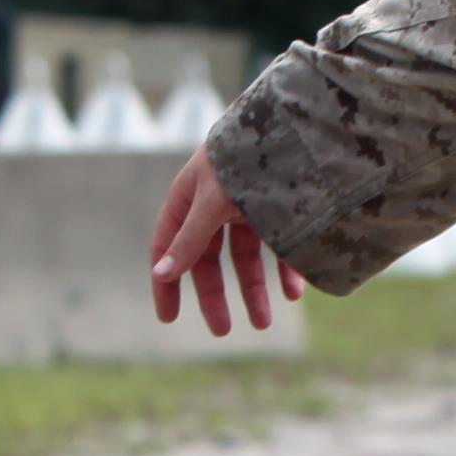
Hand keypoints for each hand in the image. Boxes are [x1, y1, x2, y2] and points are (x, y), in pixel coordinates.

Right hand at [148, 149, 303, 337]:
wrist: (294, 123)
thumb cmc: (244, 156)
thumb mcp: (214, 200)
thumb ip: (190, 237)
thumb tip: (161, 273)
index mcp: (189, 198)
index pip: (168, 247)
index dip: (166, 283)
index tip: (169, 318)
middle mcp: (216, 204)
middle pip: (209, 259)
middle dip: (216, 295)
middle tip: (222, 331)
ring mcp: (248, 206)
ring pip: (246, 257)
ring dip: (254, 289)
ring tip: (263, 323)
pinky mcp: (280, 207)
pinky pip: (278, 246)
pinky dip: (284, 270)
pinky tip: (294, 293)